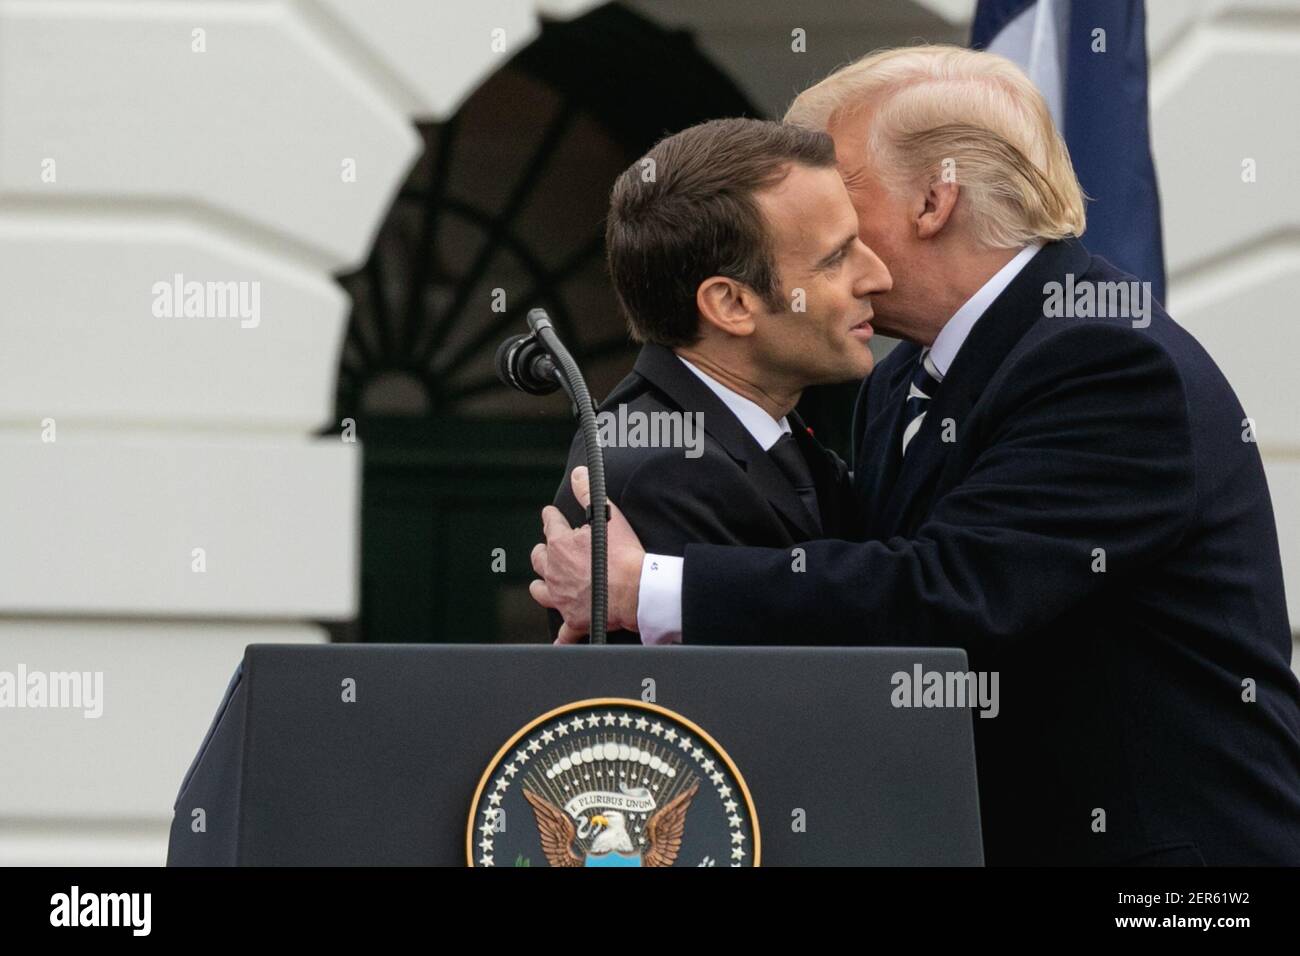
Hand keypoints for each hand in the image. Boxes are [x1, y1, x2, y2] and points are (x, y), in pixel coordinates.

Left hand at [529, 466, 645, 643]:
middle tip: (546, 548)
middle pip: (540, 559)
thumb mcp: (606, 515)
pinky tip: (559, 639)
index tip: (549, 514)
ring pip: (541, 591)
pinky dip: (562, 636)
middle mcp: (555, 572)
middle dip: (542, 552)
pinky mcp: (574, 619)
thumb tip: (578, 473)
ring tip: (541, 584)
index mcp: (561, 546)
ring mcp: (562, 597)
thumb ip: (589, 492)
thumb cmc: (623, 555)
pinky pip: (564, 632)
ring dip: (541, 586)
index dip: (550, 518)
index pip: (550, 525)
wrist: (636, 590)